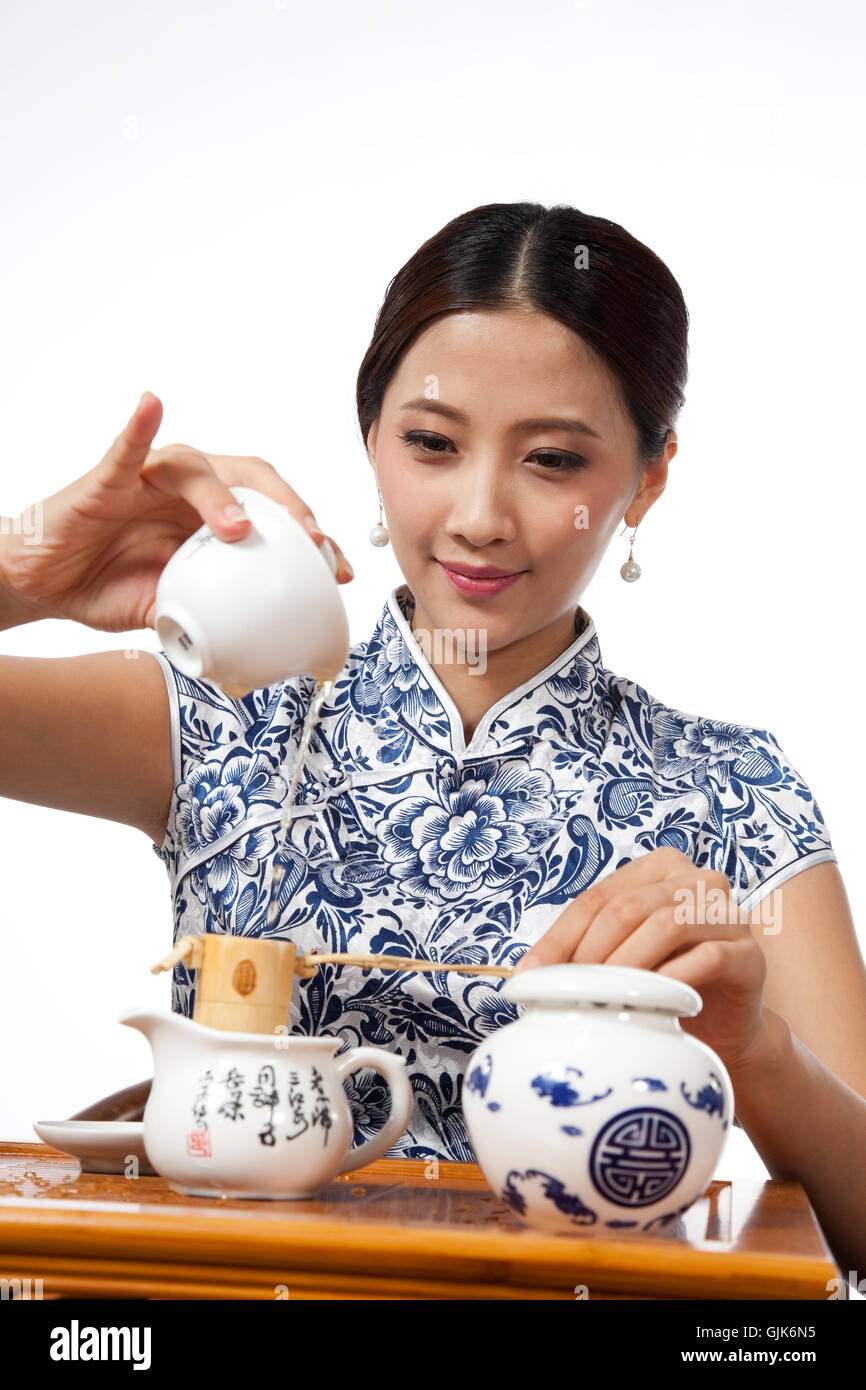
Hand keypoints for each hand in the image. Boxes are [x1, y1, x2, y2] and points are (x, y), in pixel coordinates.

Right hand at [0, 391, 353, 633]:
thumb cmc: (106, 585)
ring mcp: (152, 479)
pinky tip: (150, 404)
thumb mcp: (168, 611)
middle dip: (289, 507)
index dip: (311, 537)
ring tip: (239, 530)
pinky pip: (126, 446)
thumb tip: (250, 649)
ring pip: (198, 469)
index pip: (274, 515)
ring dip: (223, 496)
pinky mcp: (109, 476)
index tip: (340, 569)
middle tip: (313, 540)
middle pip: (252, 479)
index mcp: (214, 519)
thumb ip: (207, 618)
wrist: (44, 583)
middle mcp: (191, 491)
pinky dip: (139, 424)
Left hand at [514, 847, 769, 1075]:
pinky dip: (671, 981)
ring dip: (626, 966)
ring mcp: (729, 914)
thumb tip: (525, 973)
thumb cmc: (665, 987)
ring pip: (665, 925)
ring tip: (604, 999)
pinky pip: (706, 958)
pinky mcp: (750, 953)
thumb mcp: (621, 959)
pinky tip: (653, 1004)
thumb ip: (583, 951)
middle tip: (569, 994)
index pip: (599, 898)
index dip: (559, 937)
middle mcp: (698, 881)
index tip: (530, 975)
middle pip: (627, 908)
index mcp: (661, 869)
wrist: (724, 1030)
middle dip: (589, 954)